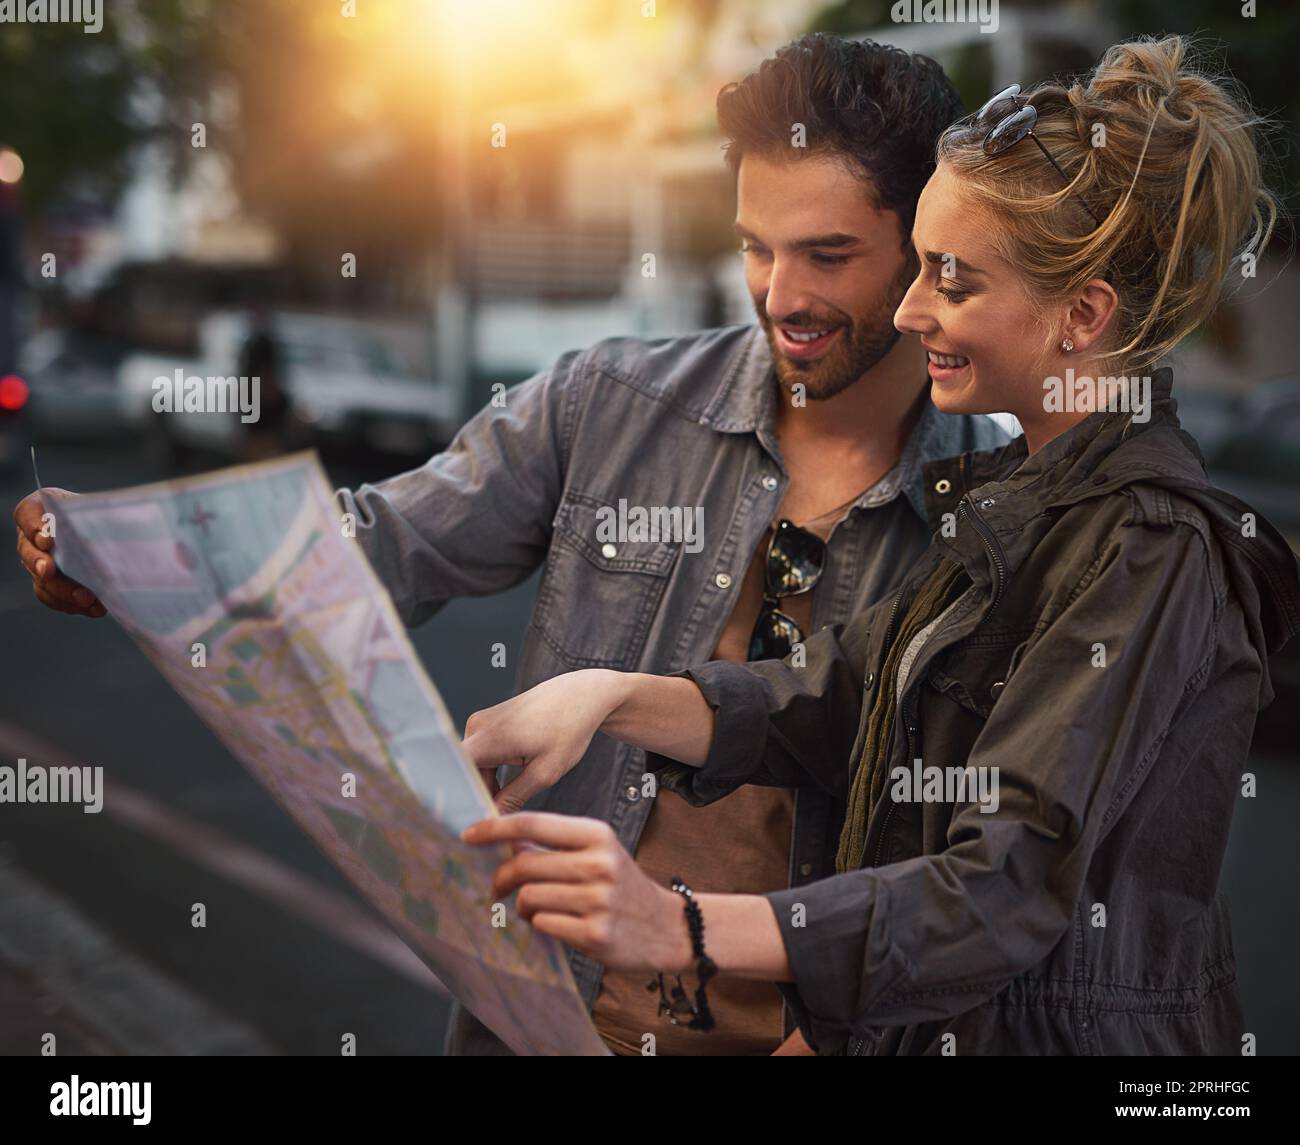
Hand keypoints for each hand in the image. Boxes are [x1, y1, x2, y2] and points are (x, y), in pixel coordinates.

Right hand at [13, 490, 104, 617]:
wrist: (98, 529)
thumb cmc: (93, 512)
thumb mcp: (94, 505)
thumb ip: (98, 511)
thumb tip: (121, 522)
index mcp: (38, 510)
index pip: (28, 514)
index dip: (34, 527)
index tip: (46, 539)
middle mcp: (31, 540)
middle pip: (29, 553)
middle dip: (40, 564)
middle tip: (50, 570)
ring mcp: (38, 564)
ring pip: (42, 581)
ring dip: (63, 591)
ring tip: (86, 598)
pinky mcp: (50, 585)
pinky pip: (55, 598)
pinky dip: (74, 604)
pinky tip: (95, 607)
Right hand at [462, 669, 627, 812]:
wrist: (581, 696)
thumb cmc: (568, 730)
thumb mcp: (544, 772)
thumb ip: (514, 798)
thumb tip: (493, 820)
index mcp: (488, 738)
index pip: (455, 776)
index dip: (459, 802)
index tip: (472, 825)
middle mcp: (476, 726)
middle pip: (464, 774)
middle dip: (478, 797)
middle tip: (497, 822)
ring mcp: (480, 722)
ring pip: (473, 767)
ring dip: (488, 786)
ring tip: (511, 803)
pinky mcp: (488, 723)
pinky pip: (481, 756)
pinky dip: (492, 773)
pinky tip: (510, 788)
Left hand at [462, 811, 691, 974]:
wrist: (667, 927)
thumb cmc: (622, 886)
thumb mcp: (598, 852)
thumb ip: (556, 846)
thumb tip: (506, 841)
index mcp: (597, 835)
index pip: (534, 824)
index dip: (496, 828)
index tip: (469, 834)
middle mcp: (599, 863)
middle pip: (524, 865)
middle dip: (501, 878)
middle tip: (497, 887)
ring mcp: (598, 900)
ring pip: (529, 897)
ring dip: (522, 906)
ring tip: (536, 909)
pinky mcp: (595, 933)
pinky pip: (542, 924)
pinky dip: (540, 924)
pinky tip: (556, 924)